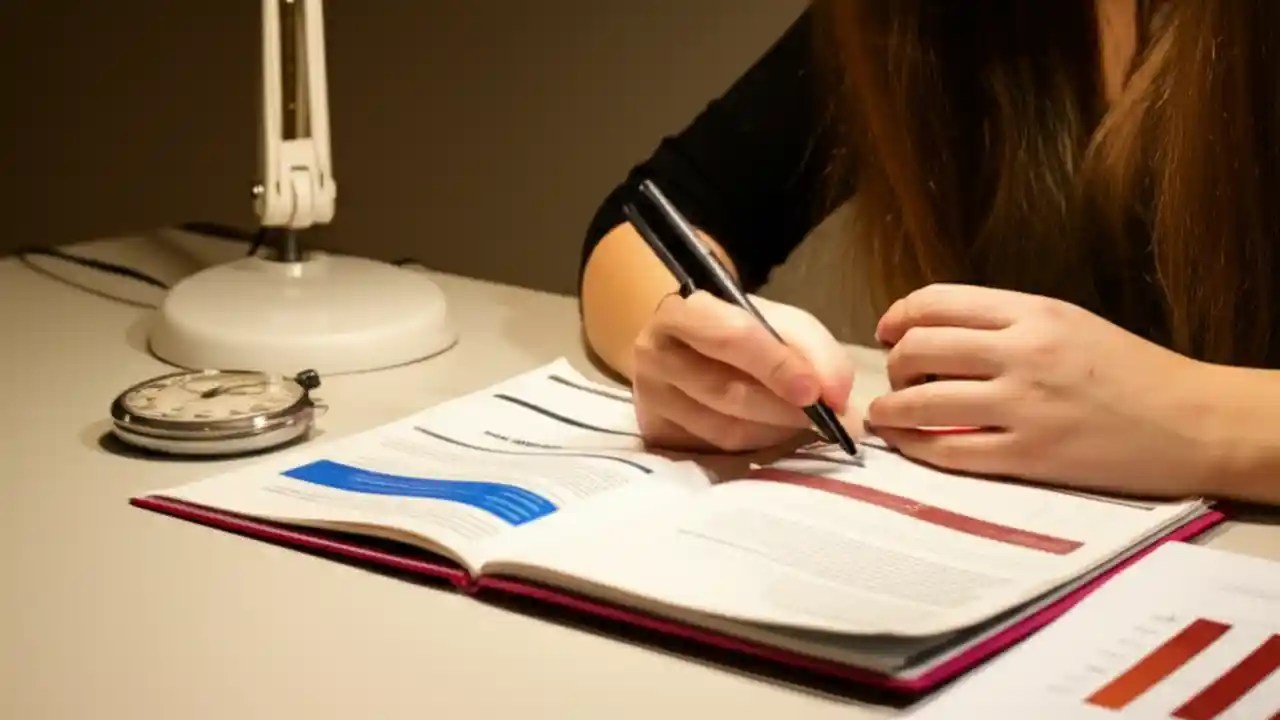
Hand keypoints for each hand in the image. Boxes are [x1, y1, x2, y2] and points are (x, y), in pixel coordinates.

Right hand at [632, 291, 855, 451]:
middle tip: (826, 417)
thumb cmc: (733, 330)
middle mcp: (654, 355)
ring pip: (724, 430)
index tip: (816, 392)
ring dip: (776, 431)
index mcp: (680, 312)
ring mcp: (650, 401)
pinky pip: (717, 453)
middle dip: (784, 408)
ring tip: (804, 422)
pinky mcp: (657, 437)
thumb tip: (839, 399)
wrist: (682, 349)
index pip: (729, 337)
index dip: (777, 365)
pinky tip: (773, 432)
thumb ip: (813, 350)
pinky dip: (758, 446)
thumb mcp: (774, 321)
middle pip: (725, 391)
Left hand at [867, 284, 1212, 496]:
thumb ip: (1005, 323)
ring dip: (890, 410)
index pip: (936, 301)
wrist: (1194, 422)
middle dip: (894, 366)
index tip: (888, 333)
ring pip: (922, 402)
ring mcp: (1024, 405)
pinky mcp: (1029, 455)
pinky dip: (916, 447)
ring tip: (887, 416)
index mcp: (1033, 312)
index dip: (898, 317)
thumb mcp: (1068, 323)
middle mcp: (1023, 352)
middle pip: (919, 348)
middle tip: (897, 380)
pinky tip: (909, 444)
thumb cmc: (1132, 372)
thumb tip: (936, 333)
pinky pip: (949, 451)